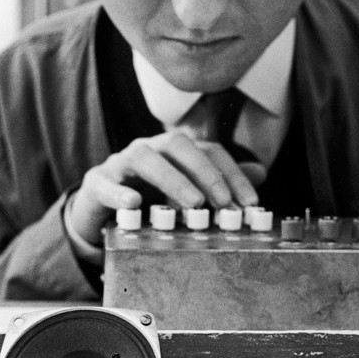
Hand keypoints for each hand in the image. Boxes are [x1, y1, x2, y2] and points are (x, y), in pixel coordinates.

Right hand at [67, 131, 265, 245]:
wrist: (99, 213)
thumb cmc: (146, 198)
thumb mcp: (185, 193)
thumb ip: (220, 183)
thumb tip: (261, 173)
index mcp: (174, 151)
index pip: (207, 150)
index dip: (231, 173)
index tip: (250, 203)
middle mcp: (149, 149)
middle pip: (177, 144)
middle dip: (204, 172)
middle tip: (223, 202)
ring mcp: (120, 164)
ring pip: (144, 157)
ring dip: (172, 179)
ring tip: (193, 203)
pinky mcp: (97, 184)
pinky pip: (106, 184)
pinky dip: (120, 193)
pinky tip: (134, 204)